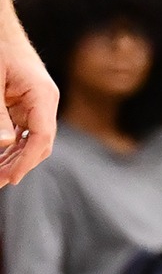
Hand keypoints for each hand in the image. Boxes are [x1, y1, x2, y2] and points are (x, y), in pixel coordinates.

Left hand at [0, 26, 56, 186]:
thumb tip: (4, 145)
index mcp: (43, 96)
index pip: (42, 137)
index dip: (27, 160)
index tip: (11, 178)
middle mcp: (45, 101)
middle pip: (41, 142)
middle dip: (21, 163)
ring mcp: (37, 101)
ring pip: (31, 138)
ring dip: (15, 156)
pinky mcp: (26, 101)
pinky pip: (22, 128)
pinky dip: (11, 143)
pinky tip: (1, 155)